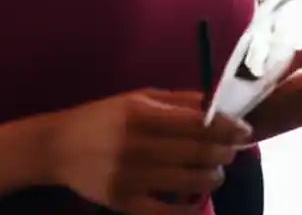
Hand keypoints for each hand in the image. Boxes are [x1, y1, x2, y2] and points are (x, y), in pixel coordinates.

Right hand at [44, 90, 250, 213]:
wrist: (57, 147)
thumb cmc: (104, 117)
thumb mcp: (138, 98)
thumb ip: (179, 101)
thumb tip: (218, 104)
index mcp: (142, 115)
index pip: (198, 122)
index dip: (228, 127)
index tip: (245, 130)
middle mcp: (137, 145)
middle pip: (199, 152)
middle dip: (225, 152)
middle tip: (231, 152)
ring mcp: (130, 177)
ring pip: (190, 182)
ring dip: (213, 177)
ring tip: (214, 172)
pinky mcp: (123, 202)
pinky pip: (166, 212)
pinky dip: (189, 209)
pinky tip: (196, 199)